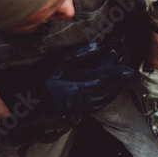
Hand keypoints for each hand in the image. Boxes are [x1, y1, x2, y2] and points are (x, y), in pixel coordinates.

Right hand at [0, 50, 134, 119]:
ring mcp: (80, 108)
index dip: (116, 74)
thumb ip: (79, 54)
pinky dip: (107, 97)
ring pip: (104, 100)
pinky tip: (110, 91)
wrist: (28, 97)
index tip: (129, 69)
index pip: (102, 79)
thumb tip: (97, 45)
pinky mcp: (78, 111)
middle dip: (119, 81)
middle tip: (129, 72)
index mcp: (76, 88)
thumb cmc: (41, 77)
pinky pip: (98, 105)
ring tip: (122, 79)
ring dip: (115, 90)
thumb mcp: (59, 62)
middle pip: (107, 91)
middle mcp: (81, 100)